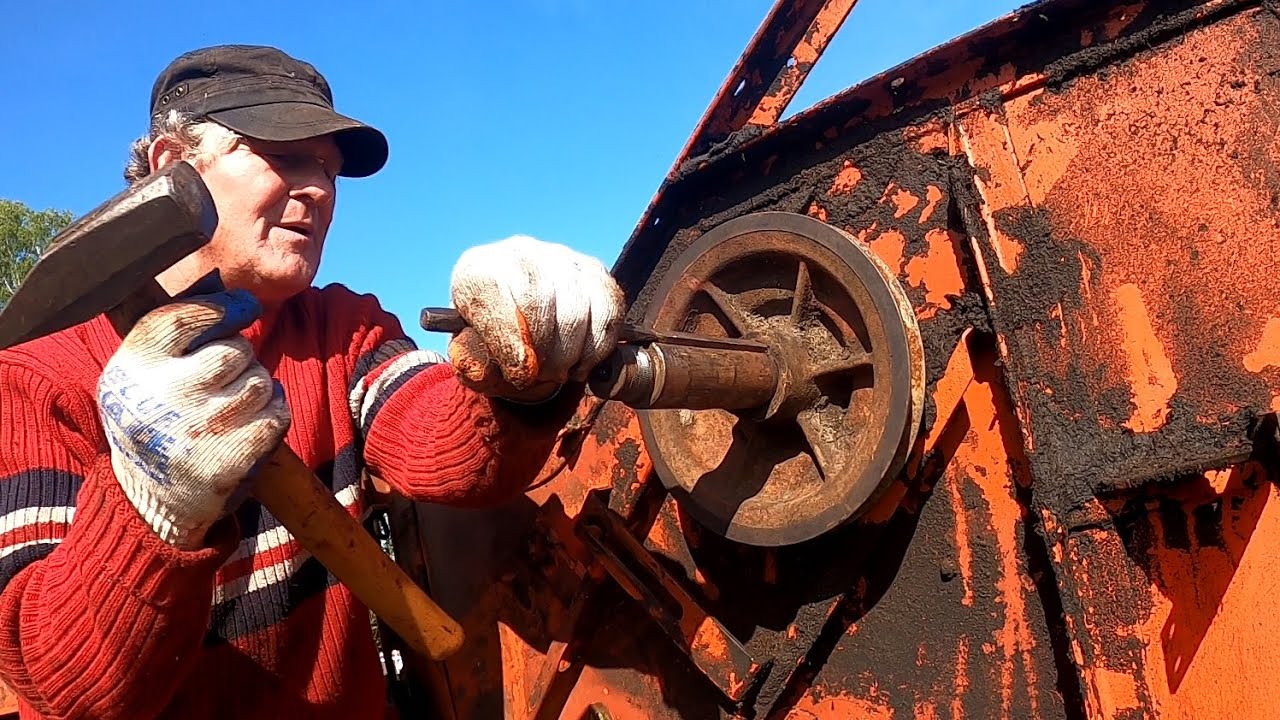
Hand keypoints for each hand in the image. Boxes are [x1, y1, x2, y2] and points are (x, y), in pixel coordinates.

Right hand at [97, 289, 290, 548]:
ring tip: (234, 405)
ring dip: (258, 388)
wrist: (150, 500)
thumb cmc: (156, 418)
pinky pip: (276, 414)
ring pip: (260, 382)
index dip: (225, 307)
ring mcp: (197, 430)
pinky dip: (273, 414)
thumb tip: (232, 294)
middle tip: (227, 377)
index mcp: (134, 365)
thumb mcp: (141, 372)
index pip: (186, 317)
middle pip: (235, 351)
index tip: (246, 306)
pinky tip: (253, 423)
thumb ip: (176, 334)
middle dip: (242, 358)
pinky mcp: (228, 460)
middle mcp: (162, 396)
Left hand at [449, 235, 624, 401]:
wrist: (516, 323)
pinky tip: (581, 361)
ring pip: (577, 305)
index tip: (519, 373)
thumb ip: (475, 363)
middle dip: (545, 349)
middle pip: (540, 296)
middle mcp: (520, 252)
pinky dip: (598, 346)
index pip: (494, 291)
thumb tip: (496, 366)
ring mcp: (561, 257)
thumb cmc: (490, 340)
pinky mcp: (594, 270)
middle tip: (542, 375)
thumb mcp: (472, 355)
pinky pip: (608, 308)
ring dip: (571, 352)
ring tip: (558, 371)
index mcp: (478, 268)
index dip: (509, 339)